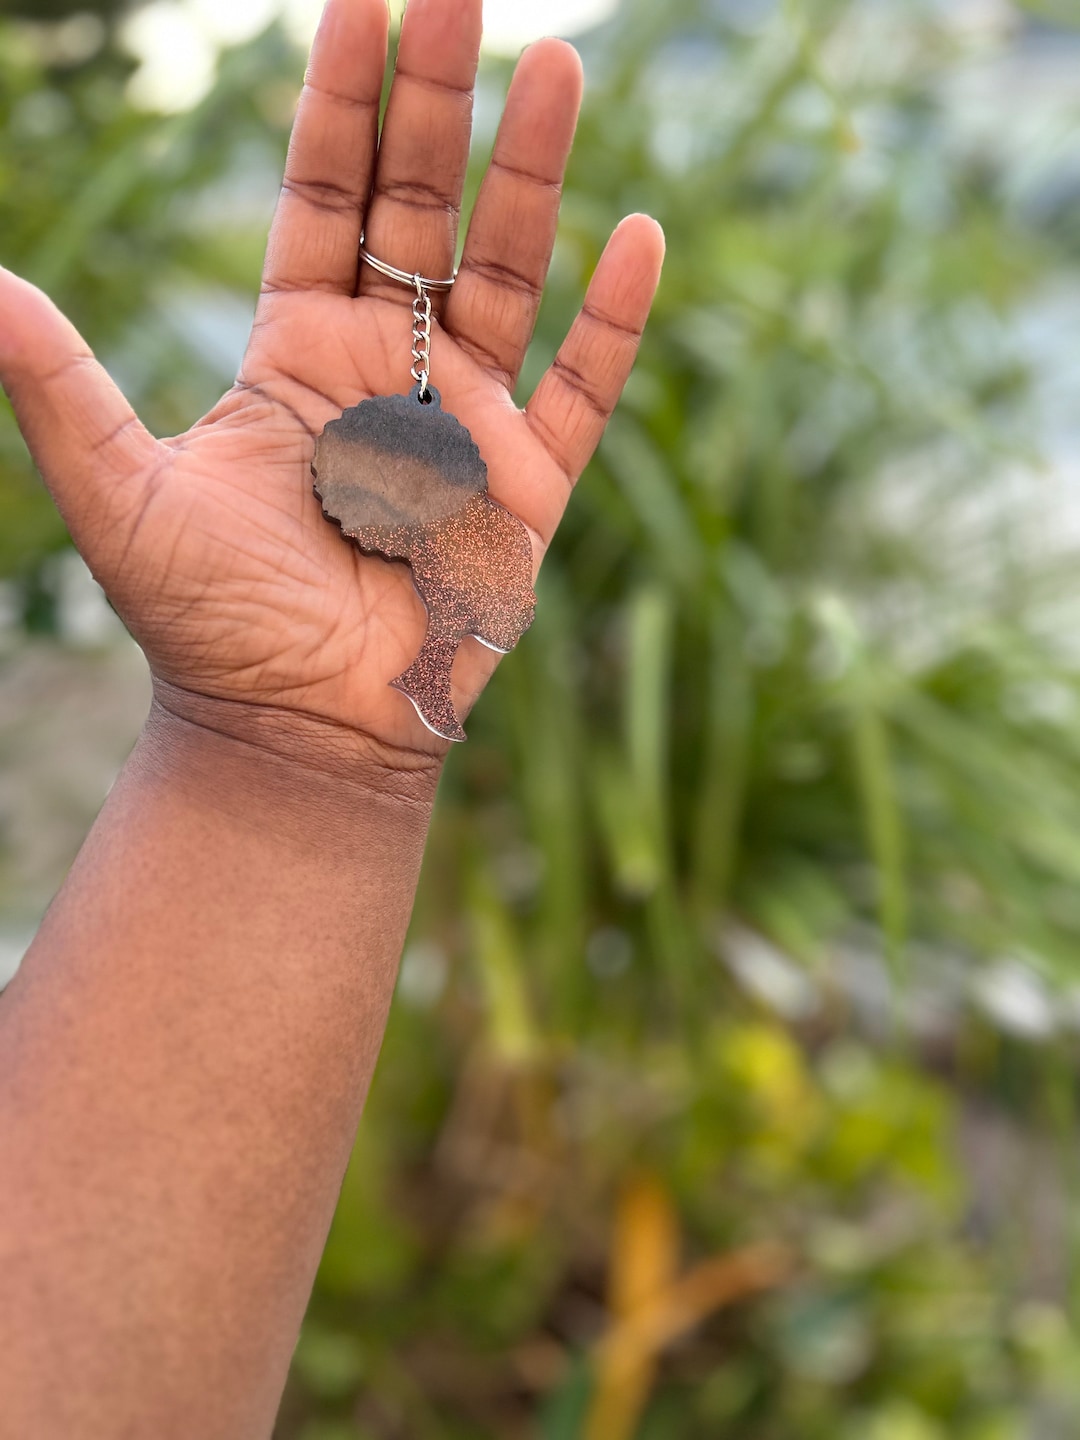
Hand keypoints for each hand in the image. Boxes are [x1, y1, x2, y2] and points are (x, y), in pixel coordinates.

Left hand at [0, 0, 663, 772]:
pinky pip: (582, 390)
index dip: (336, 102)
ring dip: (535, 175)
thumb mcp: (122, 499)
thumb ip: (62, 389)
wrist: (298, 731)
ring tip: (556, 66)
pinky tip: (641, 237)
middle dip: (436, 99)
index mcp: (296, 350)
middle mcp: (387, 367)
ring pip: (511, 274)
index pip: (321, 196)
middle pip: (421, 208)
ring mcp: (466, 422)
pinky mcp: (528, 488)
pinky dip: (614, 321)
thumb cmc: (209, 627)